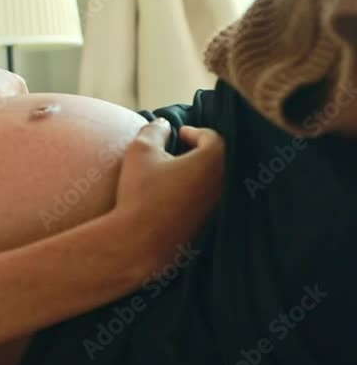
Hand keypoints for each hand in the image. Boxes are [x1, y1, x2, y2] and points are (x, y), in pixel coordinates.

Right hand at [113, 119, 225, 267]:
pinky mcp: (211, 225)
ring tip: (177, 172)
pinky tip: (175, 197)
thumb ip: (154, 130)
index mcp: (212, 160)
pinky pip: (210, 202)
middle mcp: (224, 183)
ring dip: (201, 173)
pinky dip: (198, 194)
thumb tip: (164, 123)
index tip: (180, 134)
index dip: (195, 132)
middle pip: (221, 160)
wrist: (140, 241)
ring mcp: (219, 206)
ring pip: (217, 182)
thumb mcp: (140, 151)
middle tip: (182, 150)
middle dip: (203, 152)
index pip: (212, 137)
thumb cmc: (141, 192)